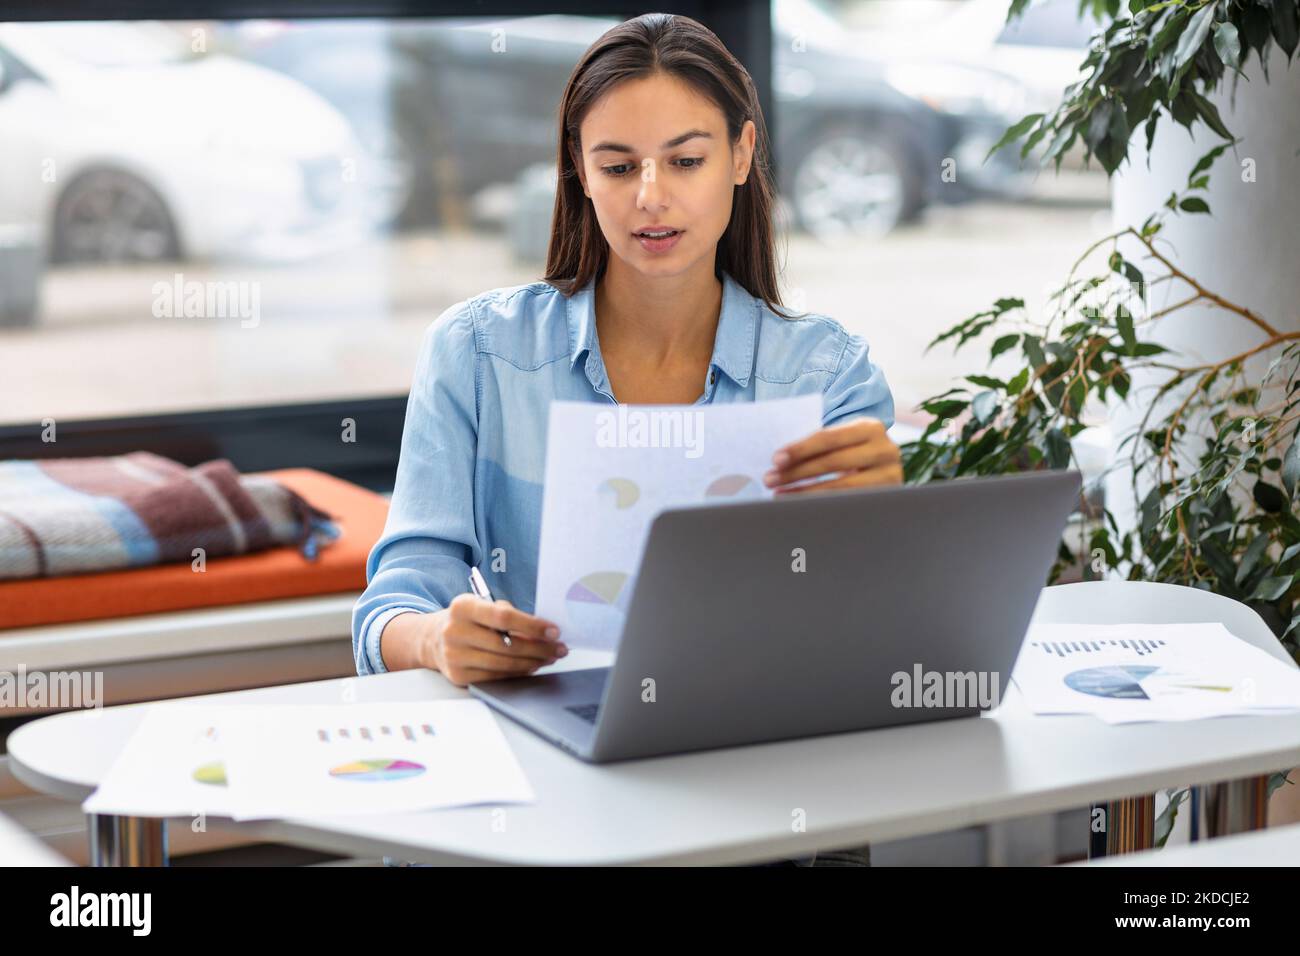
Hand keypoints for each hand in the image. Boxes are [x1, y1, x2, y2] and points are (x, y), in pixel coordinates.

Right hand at [419, 595, 566, 686]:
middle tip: (559, 648)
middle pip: (507, 645)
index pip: (504, 617)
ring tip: (549, 658)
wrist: (433, 639)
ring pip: (504, 664)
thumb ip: (510, 615)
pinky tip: (531, 666)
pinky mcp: (458, 676)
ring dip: (532, 662)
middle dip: (539, 648)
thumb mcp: (483, 606)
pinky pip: (496, 677)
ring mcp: (454, 656)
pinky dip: (517, 673)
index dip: (532, 625)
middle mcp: (455, 631)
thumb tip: (544, 632)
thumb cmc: (468, 620)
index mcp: (463, 606)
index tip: (554, 631)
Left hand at [764, 418, 902, 493]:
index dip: (801, 449)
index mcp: (870, 427)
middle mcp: (885, 450)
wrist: (883, 470)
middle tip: (770, 479)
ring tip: (779, 495)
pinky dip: (821, 505)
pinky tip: (801, 506)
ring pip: (841, 487)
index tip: (775, 459)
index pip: (829, 438)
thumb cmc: (851, 453)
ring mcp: (890, 476)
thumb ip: (819, 445)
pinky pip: (848, 503)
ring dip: (804, 492)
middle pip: (833, 462)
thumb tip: (779, 459)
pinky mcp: (887, 499)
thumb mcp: (842, 442)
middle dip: (797, 472)